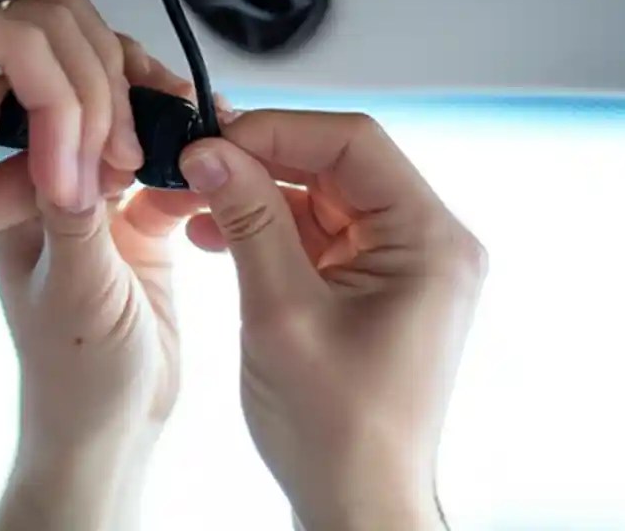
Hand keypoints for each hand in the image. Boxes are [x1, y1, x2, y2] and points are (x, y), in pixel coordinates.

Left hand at [0, 0, 205, 530]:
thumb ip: (77, 217)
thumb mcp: (75, 290)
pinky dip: (195, 167)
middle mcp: (58, 194)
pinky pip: (172, 177)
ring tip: (209, 120)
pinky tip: (218, 166)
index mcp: (21, 200)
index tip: (134, 82)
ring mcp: (102, 210)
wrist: (113, 431)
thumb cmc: (75, 375)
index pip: (45, 111)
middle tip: (181, 96)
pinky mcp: (143, 230)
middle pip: (91, 111)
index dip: (86, 84)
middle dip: (134, 95)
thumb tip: (77, 139)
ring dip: (170, 126)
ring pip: (134, 138)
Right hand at [0, 0, 146, 530]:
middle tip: (139, 157)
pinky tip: (57, 163)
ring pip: (57, 21)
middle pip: (74, 24)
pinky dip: (58, 99)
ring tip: (91, 177)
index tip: (170, 131)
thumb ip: (37, 171)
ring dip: (95, 100)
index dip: (127, 86)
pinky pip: (20, 36)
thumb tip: (106, 159)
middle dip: (124, 86)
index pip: (68, 56)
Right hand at [178, 111, 485, 530]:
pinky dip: (267, 230)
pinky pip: (317, 234)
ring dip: (257, 196)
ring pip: (321, 196)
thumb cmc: (339, 433)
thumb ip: (250, 222)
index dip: (277, 131)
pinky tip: (216, 235)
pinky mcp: (373, 287)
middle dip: (261, 161)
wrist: (357, 505)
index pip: (354, 144)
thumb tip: (212, 153)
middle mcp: (427, 244)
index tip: (212, 140)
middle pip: (337, 165)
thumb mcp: (282, 315)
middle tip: (194, 166)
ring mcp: (401, 266)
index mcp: (430, 243)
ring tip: (193, 202)